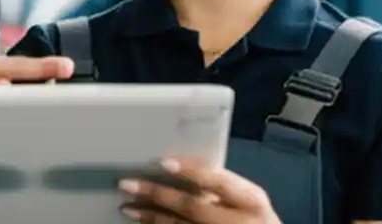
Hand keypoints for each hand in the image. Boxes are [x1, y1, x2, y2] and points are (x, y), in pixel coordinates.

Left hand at [119, 158, 280, 223]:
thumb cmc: (254, 216)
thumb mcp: (249, 198)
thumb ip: (223, 185)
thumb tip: (181, 166)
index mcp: (252, 200)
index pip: (219, 181)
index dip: (192, 171)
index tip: (164, 162)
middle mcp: (237, 221)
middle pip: (193, 206)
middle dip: (158, 194)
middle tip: (128, 184)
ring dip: (152, 216)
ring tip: (127, 206)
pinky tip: (144, 222)